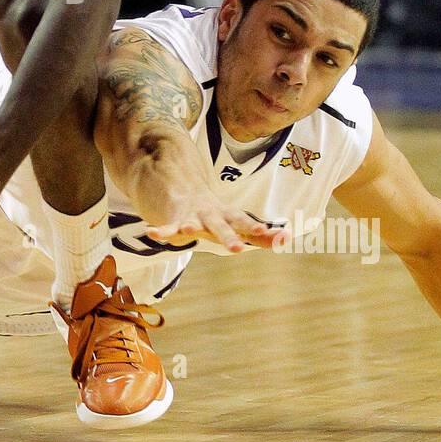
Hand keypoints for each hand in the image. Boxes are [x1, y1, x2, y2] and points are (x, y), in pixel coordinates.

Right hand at [146, 190, 287, 252]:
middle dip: (228, 237)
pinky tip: (151, 233)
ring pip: (191, 225)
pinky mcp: (175, 222)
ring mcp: (193, 218)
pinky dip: (160, 231)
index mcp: (229, 218)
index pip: (245, 224)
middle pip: (221, 228)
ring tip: (186, 233)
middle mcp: (212, 217)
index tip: (269, 233)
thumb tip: (290, 239)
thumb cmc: (219, 216)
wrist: (187, 192)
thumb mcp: (239, 225)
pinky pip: (167, 228)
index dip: (256, 228)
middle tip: (237, 249)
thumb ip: (262, 236)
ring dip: (189, 228)